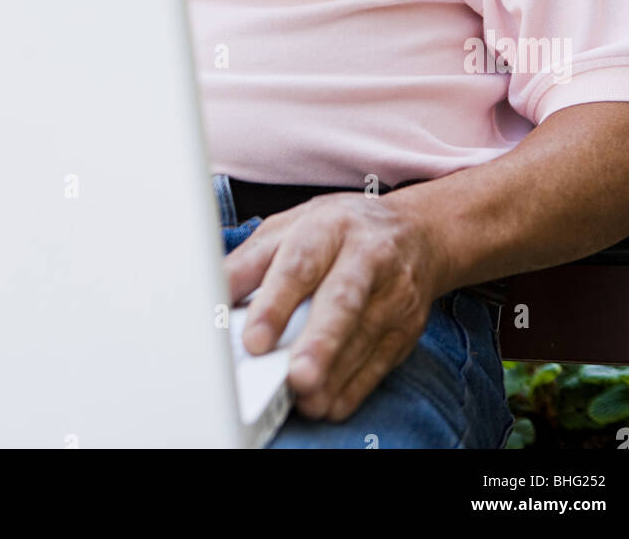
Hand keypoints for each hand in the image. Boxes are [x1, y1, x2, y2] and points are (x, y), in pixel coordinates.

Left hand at [224, 191, 448, 421]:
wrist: (415, 231)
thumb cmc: (340, 230)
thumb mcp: (292, 226)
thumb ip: (251, 260)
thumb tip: (212, 293)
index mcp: (329, 226)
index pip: (300, 264)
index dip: (276, 302)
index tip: (255, 340)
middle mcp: (366, 256)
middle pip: (342, 301)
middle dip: (319, 342)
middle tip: (295, 376)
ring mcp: (393, 293)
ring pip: (362, 338)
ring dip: (333, 375)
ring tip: (305, 399)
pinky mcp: (406, 328)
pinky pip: (379, 362)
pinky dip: (353, 388)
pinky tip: (330, 403)